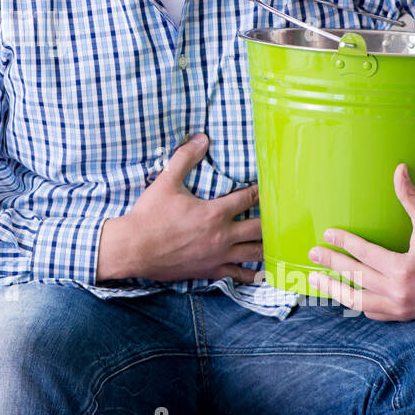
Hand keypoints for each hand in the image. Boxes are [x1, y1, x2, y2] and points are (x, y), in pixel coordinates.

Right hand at [98, 133, 263, 283]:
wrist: (133, 248)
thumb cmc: (149, 215)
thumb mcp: (166, 182)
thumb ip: (185, 158)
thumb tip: (201, 138)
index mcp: (214, 213)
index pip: (248, 199)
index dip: (261, 191)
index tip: (270, 187)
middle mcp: (222, 236)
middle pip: (259, 228)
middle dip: (272, 220)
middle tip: (281, 215)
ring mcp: (217, 256)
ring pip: (254, 254)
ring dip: (267, 246)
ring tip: (277, 241)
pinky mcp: (209, 271)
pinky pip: (237, 276)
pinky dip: (251, 275)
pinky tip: (260, 273)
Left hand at [306, 163, 414, 320]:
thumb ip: (411, 198)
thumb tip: (399, 168)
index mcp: (404, 269)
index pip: (364, 254)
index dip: (343, 242)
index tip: (326, 233)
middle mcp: (399, 292)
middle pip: (355, 276)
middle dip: (330, 264)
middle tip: (312, 254)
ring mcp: (401, 308)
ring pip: (358, 302)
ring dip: (335, 289)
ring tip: (315, 279)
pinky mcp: (404, 316)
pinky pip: (373, 312)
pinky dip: (357, 303)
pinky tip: (344, 293)